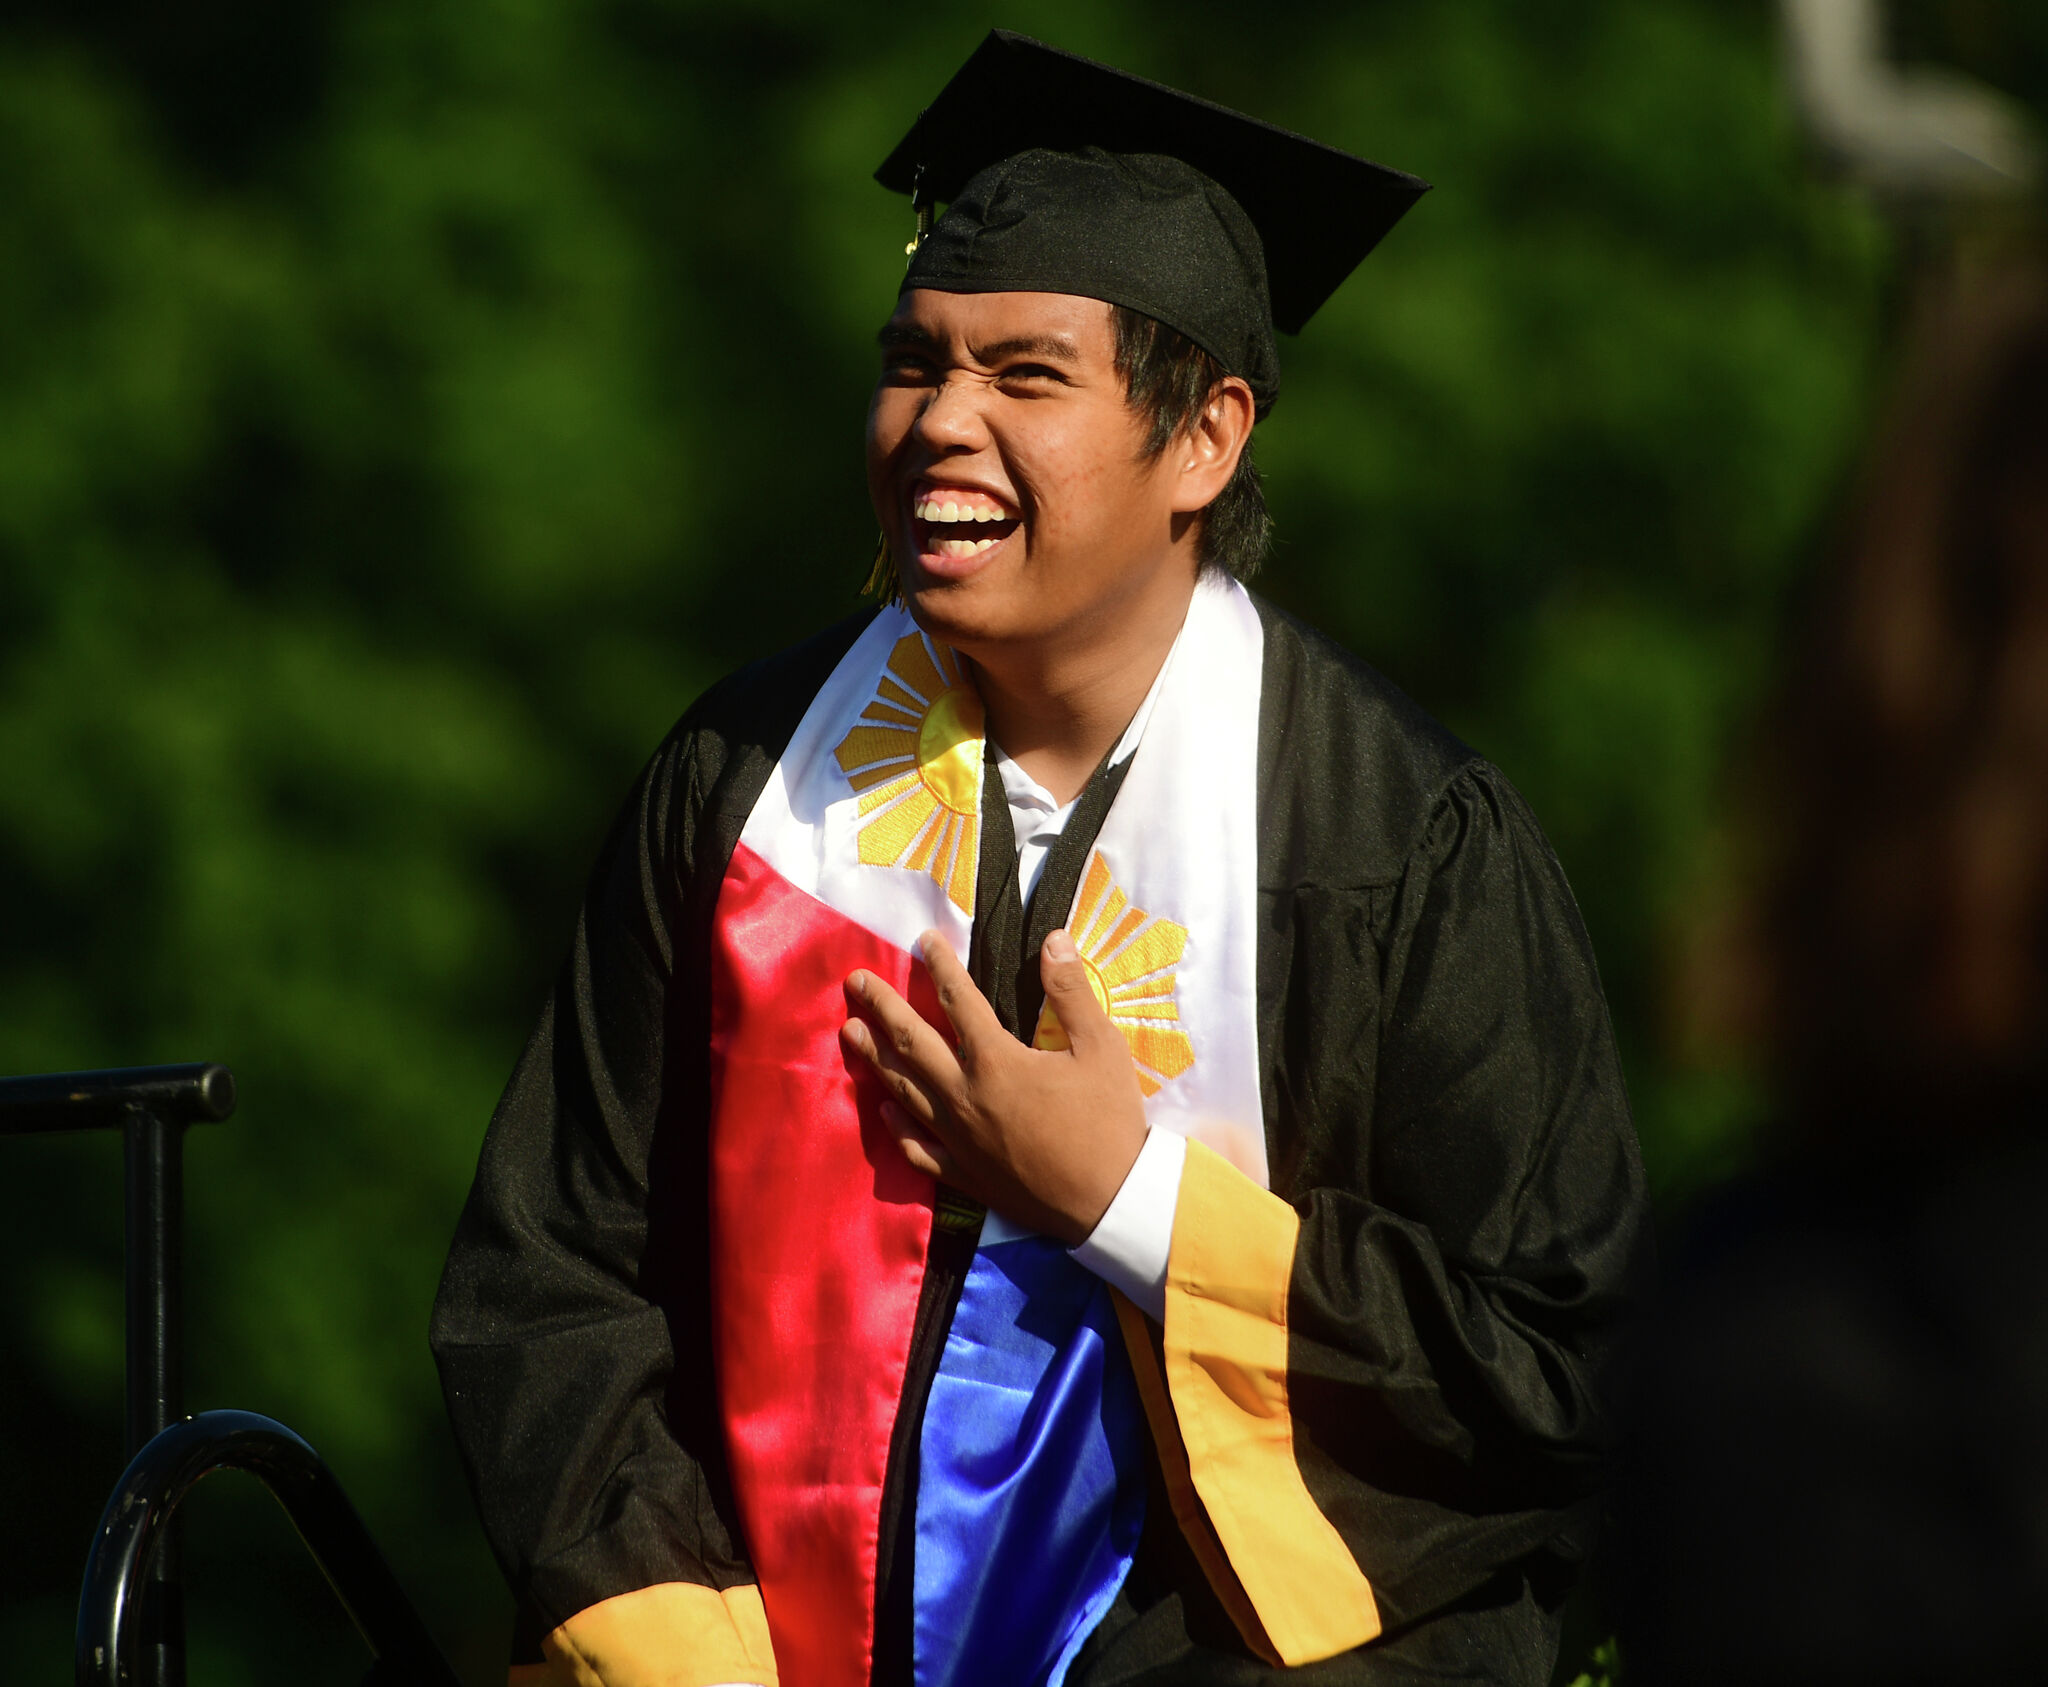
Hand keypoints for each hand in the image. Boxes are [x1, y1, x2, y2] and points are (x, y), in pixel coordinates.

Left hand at [840, 928, 1149, 1244]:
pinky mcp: (964, 1174)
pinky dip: (897, 1127)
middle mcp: (965, 1096)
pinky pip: (918, 1148)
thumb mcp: (1102, 1046)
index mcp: (996, 1061)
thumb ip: (1071, 991)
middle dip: (881, 1007)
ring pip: (904, 1091)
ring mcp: (958, 1138)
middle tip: (855, 982)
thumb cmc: (1111, 1120)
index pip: (958, 1000)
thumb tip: (1053, 939)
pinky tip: (884, 1110)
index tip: (923, 939)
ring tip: (850, 1033)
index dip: (940, 965)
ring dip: (875, 1058)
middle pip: (912, 1042)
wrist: (1111, 1200)